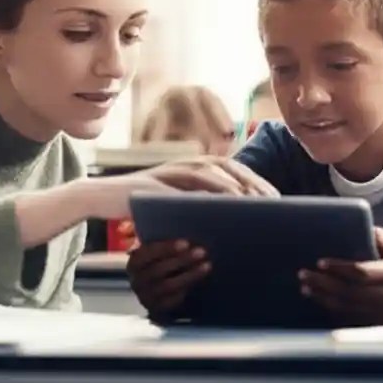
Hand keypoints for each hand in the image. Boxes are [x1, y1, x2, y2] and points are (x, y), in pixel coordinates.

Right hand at [90, 156, 278, 218]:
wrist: (104, 196)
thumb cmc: (145, 204)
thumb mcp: (178, 203)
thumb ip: (201, 204)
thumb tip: (233, 219)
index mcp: (195, 165)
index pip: (235, 169)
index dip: (258, 181)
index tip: (278, 200)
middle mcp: (186, 163)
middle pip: (229, 167)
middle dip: (253, 183)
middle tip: (273, 204)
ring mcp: (171, 171)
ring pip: (212, 173)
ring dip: (234, 186)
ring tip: (254, 204)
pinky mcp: (159, 184)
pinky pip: (186, 188)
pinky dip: (206, 194)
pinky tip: (221, 207)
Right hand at [127, 239, 209, 319]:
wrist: (156, 293)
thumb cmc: (161, 264)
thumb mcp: (158, 253)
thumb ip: (163, 244)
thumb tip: (178, 231)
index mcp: (134, 263)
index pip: (146, 254)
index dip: (165, 248)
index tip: (186, 243)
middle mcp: (136, 281)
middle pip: (158, 270)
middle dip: (181, 260)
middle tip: (201, 252)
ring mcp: (146, 298)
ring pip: (167, 286)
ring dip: (189, 275)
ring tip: (206, 265)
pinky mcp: (157, 311)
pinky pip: (172, 302)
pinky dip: (185, 291)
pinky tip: (198, 283)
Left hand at [299, 227, 382, 324]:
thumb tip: (371, 229)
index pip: (360, 272)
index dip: (339, 268)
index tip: (319, 262)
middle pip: (348, 291)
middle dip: (322, 283)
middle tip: (302, 273)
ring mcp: (380, 314)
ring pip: (344, 306)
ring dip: (321, 296)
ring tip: (305, 286)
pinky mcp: (372, 325)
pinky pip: (346, 317)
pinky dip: (328, 307)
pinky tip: (315, 298)